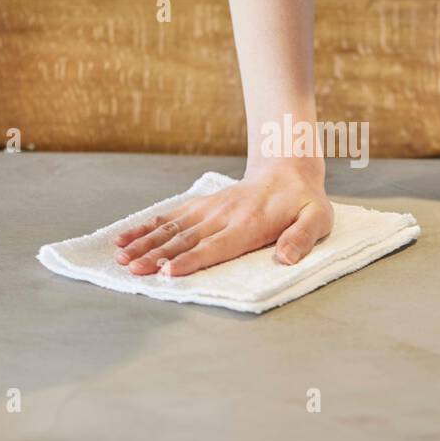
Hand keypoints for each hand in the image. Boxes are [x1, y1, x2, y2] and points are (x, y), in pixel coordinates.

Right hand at [113, 158, 333, 276]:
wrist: (288, 169)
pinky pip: (170, 216)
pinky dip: (146, 227)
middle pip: (186, 239)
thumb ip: (301, 239)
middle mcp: (224, 216)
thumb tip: (287, 259)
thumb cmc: (303, 202)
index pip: (216, 246)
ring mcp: (210, 209)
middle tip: (134, 270)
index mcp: (249, 224)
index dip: (192, 260)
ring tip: (122, 257)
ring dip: (145, 242)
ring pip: (172, 227)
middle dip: (157, 255)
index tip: (168, 272)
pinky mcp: (202, 205)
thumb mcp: (317, 219)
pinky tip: (125, 237)